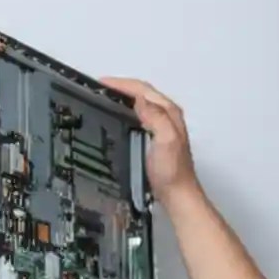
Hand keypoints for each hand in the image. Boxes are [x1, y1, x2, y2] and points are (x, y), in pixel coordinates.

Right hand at [98, 77, 200, 205]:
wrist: (177, 194)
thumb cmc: (172, 172)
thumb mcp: (165, 140)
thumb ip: (155, 117)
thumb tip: (140, 99)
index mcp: (169, 112)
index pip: (143, 89)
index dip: (121, 84)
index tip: (102, 83)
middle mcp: (168, 116)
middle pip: (142, 92)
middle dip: (121, 87)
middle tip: (100, 88)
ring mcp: (162, 126)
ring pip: (141, 103)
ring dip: (124, 97)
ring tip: (106, 98)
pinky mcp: (156, 137)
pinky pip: (140, 115)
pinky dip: (127, 111)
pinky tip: (119, 117)